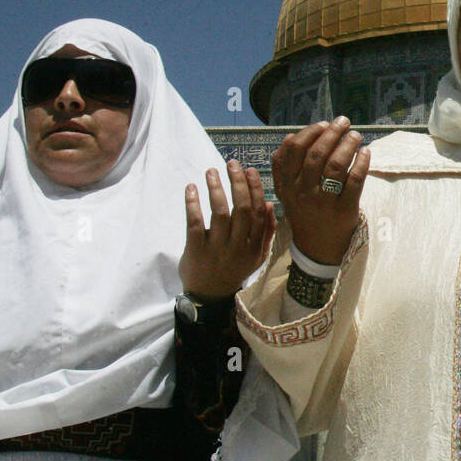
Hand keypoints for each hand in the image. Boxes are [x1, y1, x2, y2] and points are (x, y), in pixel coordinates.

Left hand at [180, 159, 276, 299]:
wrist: (210, 296)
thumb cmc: (234, 270)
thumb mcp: (257, 255)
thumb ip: (266, 231)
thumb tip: (268, 204)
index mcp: (254, 245)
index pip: (257, 212)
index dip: (255, 189)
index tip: (249, 170)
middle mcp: (238, 246)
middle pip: (240, 209)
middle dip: (237, 183)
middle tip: (231, 164)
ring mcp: (217, 248)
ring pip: (219, 213)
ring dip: (216, 189)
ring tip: (211, 172)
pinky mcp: (196, 250)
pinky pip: (194, 223)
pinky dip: (193, 203)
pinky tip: (191, 189)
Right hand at [271, 117, 370, 264]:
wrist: (316, 249)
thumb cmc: (304, 213)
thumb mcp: (286, 192)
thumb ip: (283, 167)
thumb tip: (289, 137)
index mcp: (287, 185)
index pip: (294, 150)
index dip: (310, 132)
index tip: (324, 124)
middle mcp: (303, 192)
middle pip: (316, 154)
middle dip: (332, 133)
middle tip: (344, 122)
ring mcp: (324, 202)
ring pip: (336, 165)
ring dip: (348, 145)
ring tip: (355, 136)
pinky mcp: (344, 210)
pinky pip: (355, 181)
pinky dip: (362, 163)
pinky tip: (366, 152)